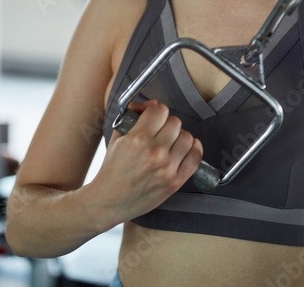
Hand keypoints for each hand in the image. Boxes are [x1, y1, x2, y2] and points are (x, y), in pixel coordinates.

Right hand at [93, 100, 202, 223]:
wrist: (108, 200)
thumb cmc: (112, 168)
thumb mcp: (117, 137)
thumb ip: (134, 115)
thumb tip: (153, 103)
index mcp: (137, 139)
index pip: (160, 110)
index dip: (155, 112)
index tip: (152, 119)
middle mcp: (154, 153)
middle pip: (175, 122)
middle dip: (166, 124)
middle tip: (159, 133)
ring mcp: (167, 168)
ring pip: (187, 137)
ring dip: (179, 137)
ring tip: (169, 143)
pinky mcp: (175, 182)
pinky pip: (196, 156)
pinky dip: (193, 149)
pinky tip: (184, 149)